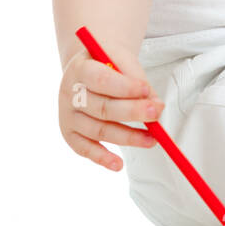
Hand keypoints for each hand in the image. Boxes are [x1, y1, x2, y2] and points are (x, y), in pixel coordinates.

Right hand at [58, 38, 162, 171]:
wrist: (87, 66)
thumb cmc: (107, 63)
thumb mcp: (121, 61)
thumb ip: (138, 82)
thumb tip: (156, 107)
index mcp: (80, 69)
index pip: (102, 80)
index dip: (125, 87)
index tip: (147, 90)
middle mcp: (69, 94)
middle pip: (103, 108)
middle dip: (133, 112)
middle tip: (156, 113)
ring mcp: (68, 116)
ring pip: (99, 131)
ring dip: (128, 137)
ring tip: (152, 139)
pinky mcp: (70, 133)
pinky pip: (84, 149)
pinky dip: (102, 158)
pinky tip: (119, 165)